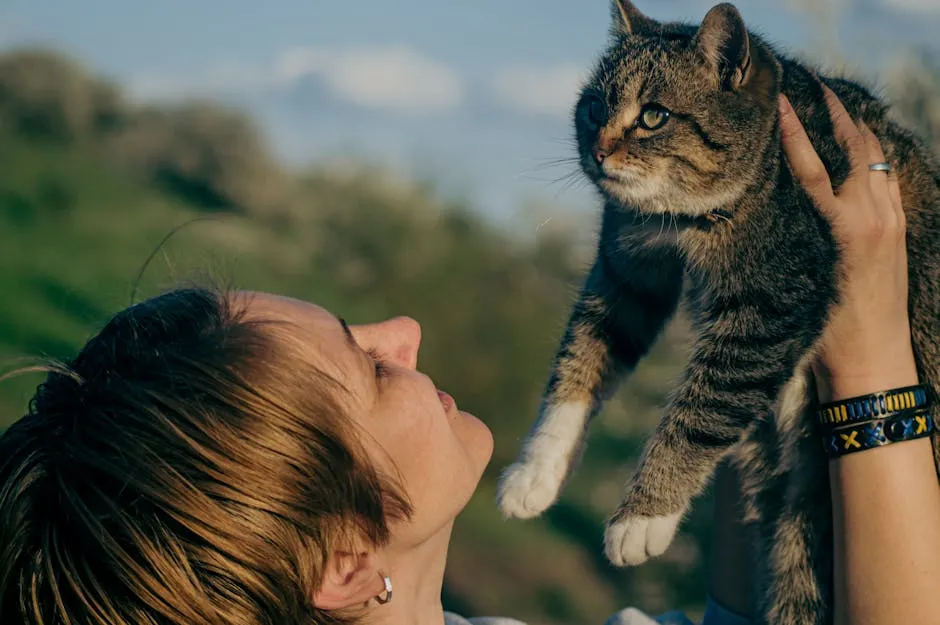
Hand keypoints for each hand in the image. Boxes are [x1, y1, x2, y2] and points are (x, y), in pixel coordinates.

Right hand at [778, 86, 916, 399]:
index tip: (779, 103)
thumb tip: (756, 207)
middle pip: (855, 148)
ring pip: (878, 158)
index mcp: (843, 231)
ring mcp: (892, 222)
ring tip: (836, 108)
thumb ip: (786, 238)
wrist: (872, 364)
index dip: (793, 133)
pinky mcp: (900, 231)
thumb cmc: (825, 334)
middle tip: (813, 88)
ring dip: (858, 128)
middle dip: (835, 113)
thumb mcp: (798, 282)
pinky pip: (891, 179)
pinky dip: (876, 156)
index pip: (813, 167)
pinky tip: (863, 149)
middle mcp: (873, 219)